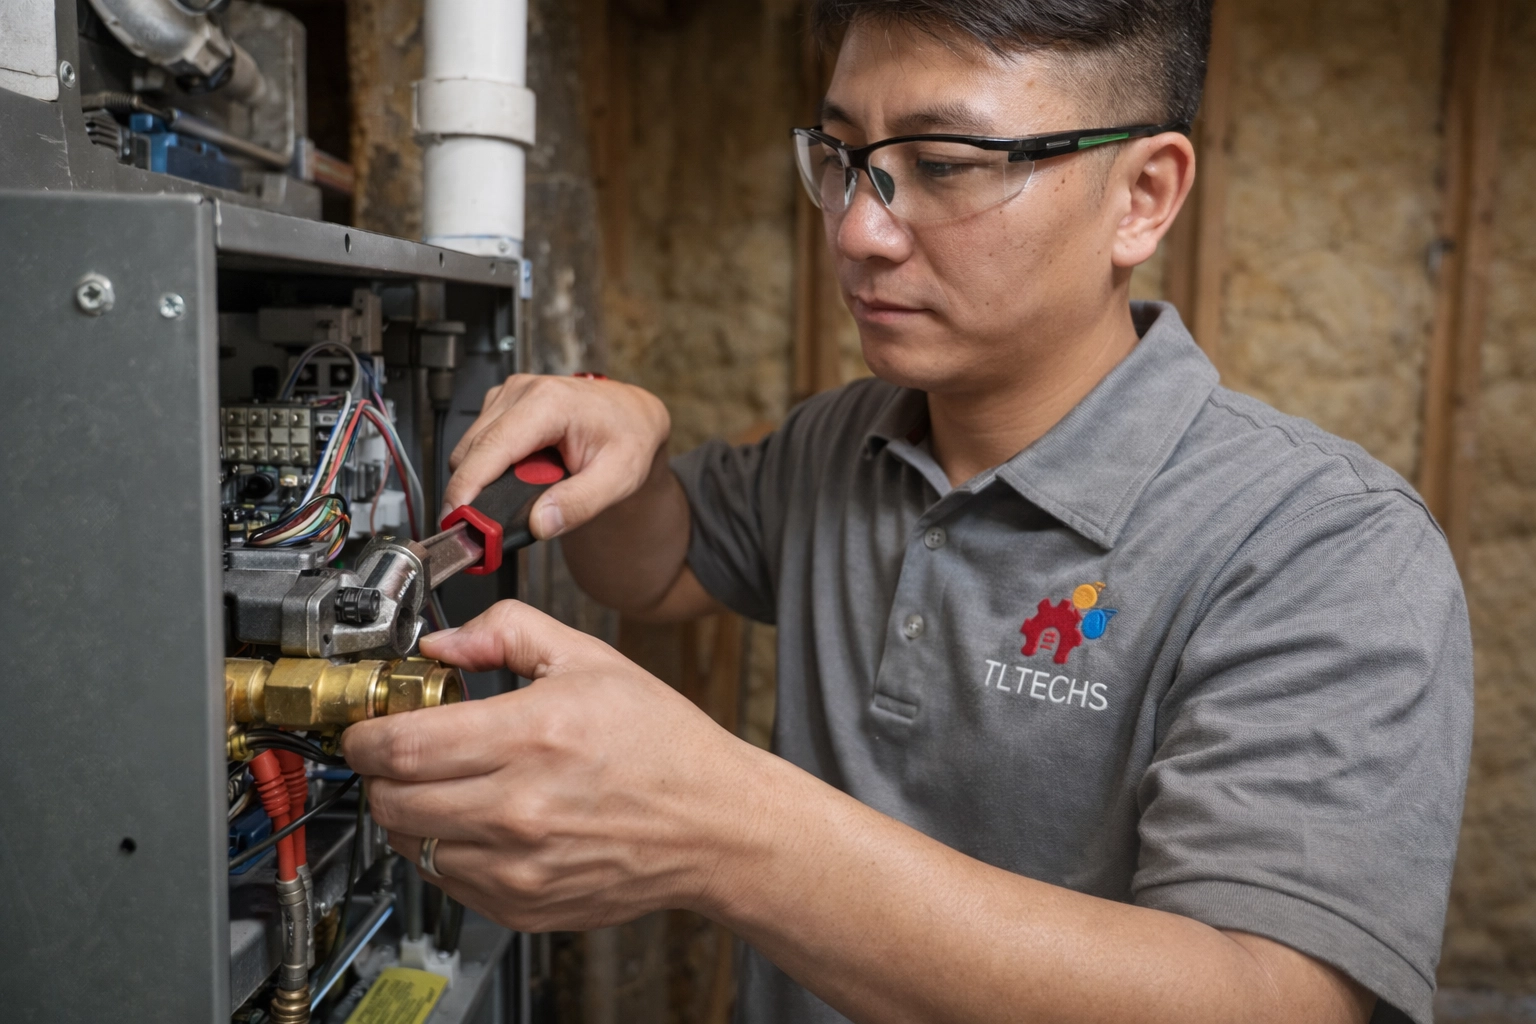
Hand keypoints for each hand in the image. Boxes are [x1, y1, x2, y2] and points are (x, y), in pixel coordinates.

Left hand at [340, 600, 765, 931]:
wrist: (715, 824)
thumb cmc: (662, 745)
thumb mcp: (590, 659)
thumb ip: (508, 631)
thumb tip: (443, 642)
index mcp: (533, 736)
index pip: (400, 745)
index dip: (365, 733)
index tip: (368, 725)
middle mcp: (519, 809)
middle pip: (391, 800)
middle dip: (381, 771)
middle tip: (402, 751)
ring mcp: (519, 867)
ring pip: (410, 845)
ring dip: (409, 813)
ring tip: (445, 786)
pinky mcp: (524, 905)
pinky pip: (447, 880)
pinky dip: (446, 850)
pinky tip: (480, 821)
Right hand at [444, 374, 669, 539]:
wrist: (634, 417)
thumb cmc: (629, 438)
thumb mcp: (618, 478)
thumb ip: (579, 504)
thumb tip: (539, 523)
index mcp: (549, 402)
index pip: (491, 447)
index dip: (467, 486)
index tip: (454, 518)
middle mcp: (522, 391)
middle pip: (471, 451)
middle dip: (474, 492)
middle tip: (489, 530)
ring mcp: (509, 394)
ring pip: (469, 449)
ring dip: (483, 480)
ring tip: (520, 498)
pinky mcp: (502, 404)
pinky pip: (477, 444)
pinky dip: (488, 468)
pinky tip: (520, 476)